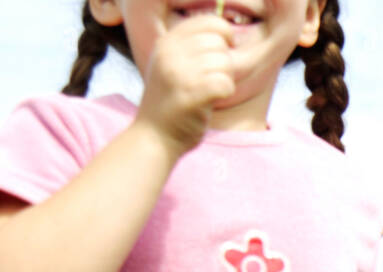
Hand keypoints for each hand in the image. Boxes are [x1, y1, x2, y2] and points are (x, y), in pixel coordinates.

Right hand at [134, 14, 250, 154]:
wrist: (154, 137)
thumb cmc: (170, 103)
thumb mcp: (171, 65)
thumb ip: (192, 47)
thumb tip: (228, 34)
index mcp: (166, 42)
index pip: (209, 22)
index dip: (224, 35)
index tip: (221, 52)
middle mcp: (170, 53)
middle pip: (220, 43)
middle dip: (224, 63)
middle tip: (210, 80)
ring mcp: (179, 73)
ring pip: (225, 64)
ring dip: (224, 80)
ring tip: (206, 93)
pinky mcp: (192, 94)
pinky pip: (225, 84)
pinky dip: (225, 93)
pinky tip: (212, 101)